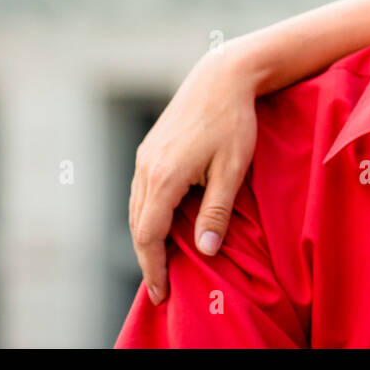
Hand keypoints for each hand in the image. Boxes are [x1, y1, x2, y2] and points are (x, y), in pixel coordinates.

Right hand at [128, 45, 259, 305]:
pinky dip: (147, 215)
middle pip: (138, 226)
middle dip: (148, 259)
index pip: (149, 236)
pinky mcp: (150, 148)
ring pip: (136, 208)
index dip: (154, 268)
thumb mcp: (233, 169)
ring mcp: (145, 156)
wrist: (222, 76)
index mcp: (164, 177)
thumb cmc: (233, 121)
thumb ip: (216, 211)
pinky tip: (162, 224)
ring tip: (161, 262)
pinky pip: (141, 191)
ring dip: (145, 237)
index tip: (163, 293)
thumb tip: (206, 250)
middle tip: (162, 288)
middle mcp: (147, 168)